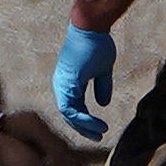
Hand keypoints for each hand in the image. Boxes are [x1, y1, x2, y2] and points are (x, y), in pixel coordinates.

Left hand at [53, 23, 116, 140]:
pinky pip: (71, 108)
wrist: (91, 28)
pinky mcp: (66, 83)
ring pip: (68, 114)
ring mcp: (62, 84)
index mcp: (68, 83)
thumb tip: (103, 103)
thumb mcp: (102, 70)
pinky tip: (97, 125)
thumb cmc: (96, 44)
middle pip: (68, 114)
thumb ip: (101, 87)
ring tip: (99, 133)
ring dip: (84, 126)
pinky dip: (84, 119)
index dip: (85, 121)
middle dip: (83, 128)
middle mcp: (62, 85)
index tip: (99, 130)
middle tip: (97, 137)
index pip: (73, 108)